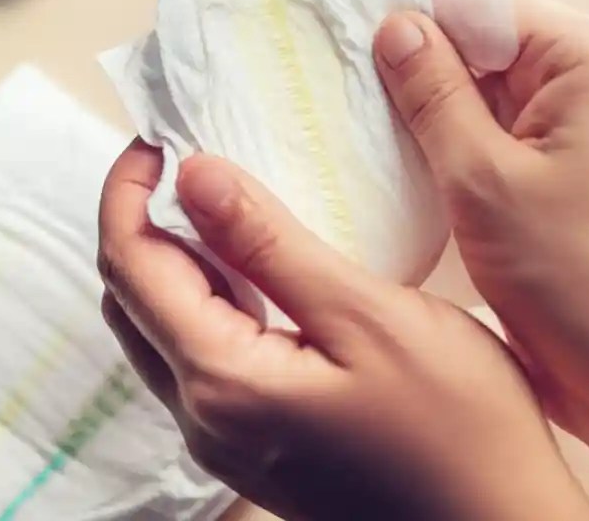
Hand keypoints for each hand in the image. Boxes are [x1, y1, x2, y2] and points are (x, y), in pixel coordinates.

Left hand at [98, 142, 588, 520]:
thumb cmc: (460, 430)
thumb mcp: (368, 315)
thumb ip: (270, 245)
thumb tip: (193, 176)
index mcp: (220, 381)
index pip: (129, 265)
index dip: (128, 191)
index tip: (159, 139)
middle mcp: (204, 420)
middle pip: (130, 301)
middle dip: (142, 221)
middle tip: (186, 163)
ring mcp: (226, 443)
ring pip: (159, 332)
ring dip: (171, 262)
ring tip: (221, 206)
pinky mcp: (256, 449)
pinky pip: (198, 361)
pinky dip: (204, 303)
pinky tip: (255, 273)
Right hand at [375, 0, 588, 517]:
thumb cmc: (573, 281)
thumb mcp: (484, 181)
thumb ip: (434, 93)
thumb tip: (393, 23)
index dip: (410, 7)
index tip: (344, 40)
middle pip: (487, 31)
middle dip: (418, 56)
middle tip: (343, 88)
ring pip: (492, 78)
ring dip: (434, 99)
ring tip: (369, 126)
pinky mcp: (580, 156)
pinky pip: (508, 120)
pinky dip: (461, 133)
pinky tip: (413, 161)